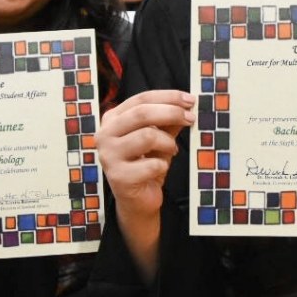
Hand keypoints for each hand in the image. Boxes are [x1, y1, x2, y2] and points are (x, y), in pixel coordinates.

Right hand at [97, 90, 193, 219]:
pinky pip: (151, 164)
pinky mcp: (118, 177)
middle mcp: (105, 134)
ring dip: (168, 143)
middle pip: (141, 113)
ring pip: (147, 136)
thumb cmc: (146, 163)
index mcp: (112, 119)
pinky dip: (162, 165)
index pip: (141, 99)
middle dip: (171, 113)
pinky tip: (159, 169)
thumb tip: (187, 104)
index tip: (190, 99)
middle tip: (191, 118)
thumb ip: (168, 121)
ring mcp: (108, 156)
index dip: (168, 97)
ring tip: (171, 150)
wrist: (136, 200)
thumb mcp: (158, 137)